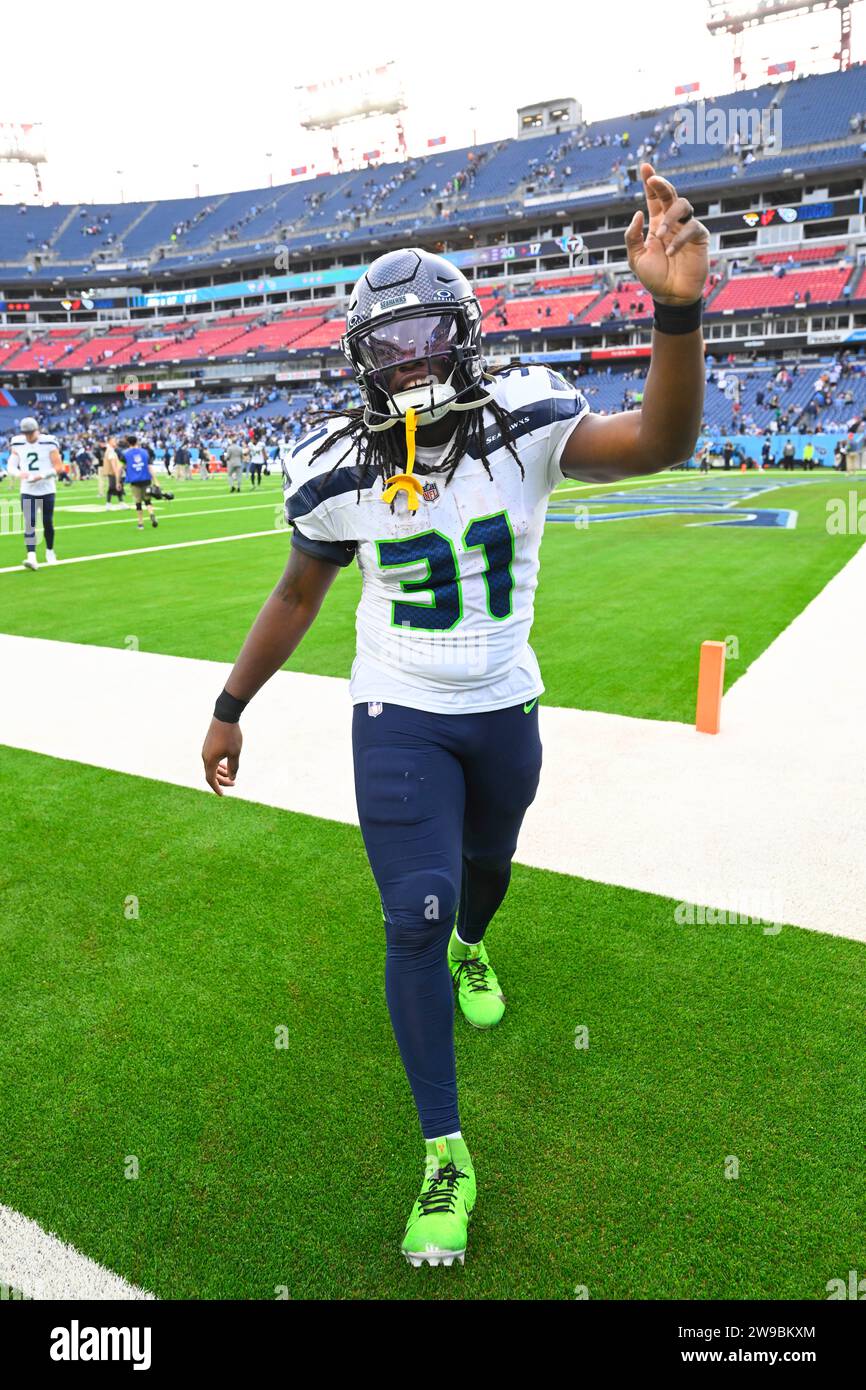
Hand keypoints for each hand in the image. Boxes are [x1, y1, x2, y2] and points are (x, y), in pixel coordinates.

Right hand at [202, 717, 241, 795]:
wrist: (224, 716)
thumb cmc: (231, 735)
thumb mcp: (235, 753)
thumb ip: (233, 767)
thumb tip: (232, 778)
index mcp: (209, 760)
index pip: (210, 779)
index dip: (217, 788)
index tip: (223, 794)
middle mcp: (205, 756)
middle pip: (211, 773)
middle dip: (222, 780)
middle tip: (234, 783)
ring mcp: (205, 749)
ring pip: (211, 765)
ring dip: (221, 772)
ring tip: (231, 775)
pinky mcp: (208, 744)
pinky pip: (211, 759)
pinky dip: (218, 764)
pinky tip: (226, 764)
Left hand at [625, 162, 708, 304]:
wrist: (671, 296)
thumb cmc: (654, 278)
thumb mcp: (635, 257)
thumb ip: (632, 236)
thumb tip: (638, 213)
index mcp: (656, 224)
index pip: (653, 198)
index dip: (650, 182)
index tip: (645, 166)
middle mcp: (672, 222)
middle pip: (669, 194)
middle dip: (661, 184)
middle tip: (653, 181)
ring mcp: (686, 228)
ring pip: (683, 205)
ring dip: (670, 217)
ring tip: (660, 237)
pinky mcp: (699, 237)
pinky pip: (693, 227)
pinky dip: (680, 239)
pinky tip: (671, 252)